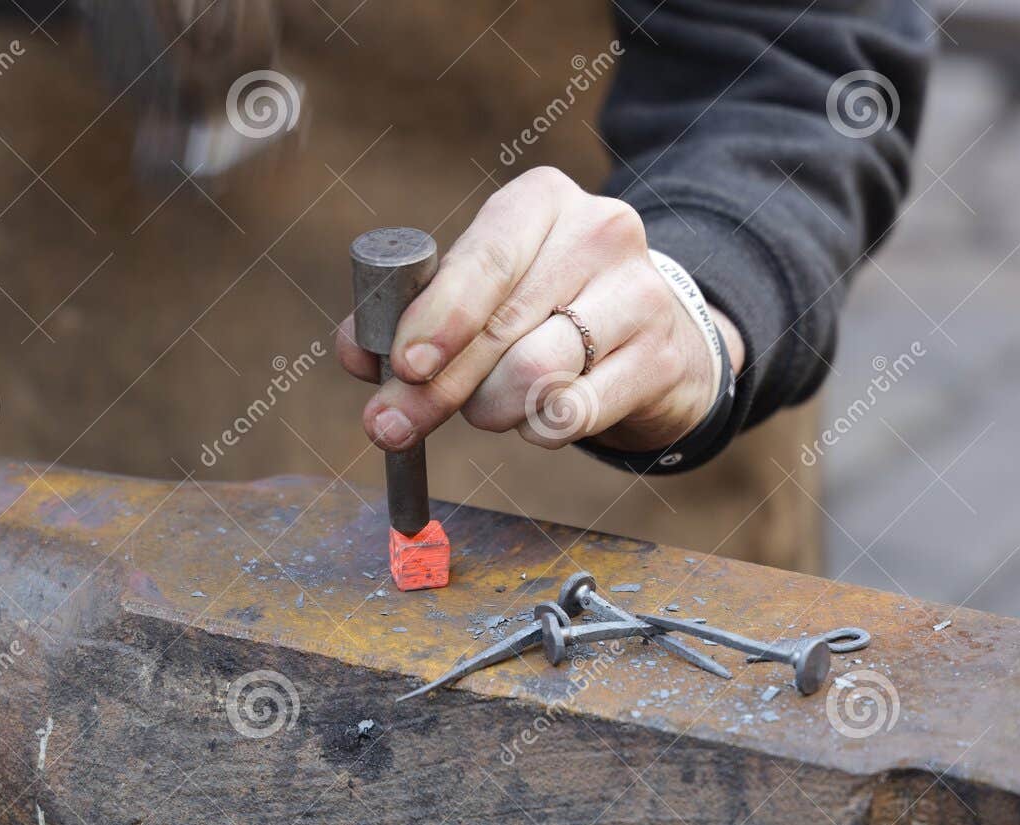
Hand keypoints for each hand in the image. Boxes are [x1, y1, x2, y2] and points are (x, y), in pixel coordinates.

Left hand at [338, 166, 743, 456]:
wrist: (651, 337)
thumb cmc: (542, 310)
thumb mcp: (478, 293)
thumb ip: (405, 316)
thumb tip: (356, 352)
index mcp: (541, 200)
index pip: (483, 259)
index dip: (437, 317)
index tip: (403, 365)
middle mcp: (599, 232)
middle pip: (501, 326)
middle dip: (437, 387)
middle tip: (396, 424)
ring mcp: (642, 292)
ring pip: (538, 372)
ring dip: (492, 408)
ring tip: (489, 408)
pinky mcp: (662, 356)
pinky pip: (575, 412)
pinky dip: (540, 429)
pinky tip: (538, 417)